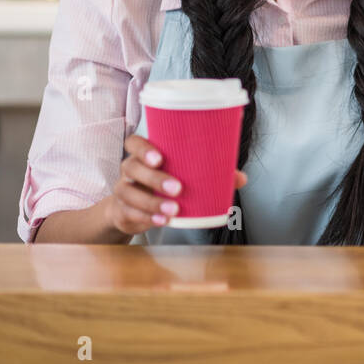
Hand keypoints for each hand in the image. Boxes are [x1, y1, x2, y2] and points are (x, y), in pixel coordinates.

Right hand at [105, 133, 248, 237]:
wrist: (134, 210)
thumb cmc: (163, 184)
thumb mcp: (183, 175)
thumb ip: (211, 174)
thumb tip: (240, 178)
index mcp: (144, 155)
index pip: (134, 143)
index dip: (143, 149)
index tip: (160, 158)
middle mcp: (129, 170)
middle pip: (132, 167)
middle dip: (154, 178)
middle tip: (178, 188)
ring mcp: (123, 190)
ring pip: (128, 192)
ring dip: (152, 202)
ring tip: (174, 210)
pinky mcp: (123, 211)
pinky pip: (130, 213)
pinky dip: (146, 217)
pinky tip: (161, 220)